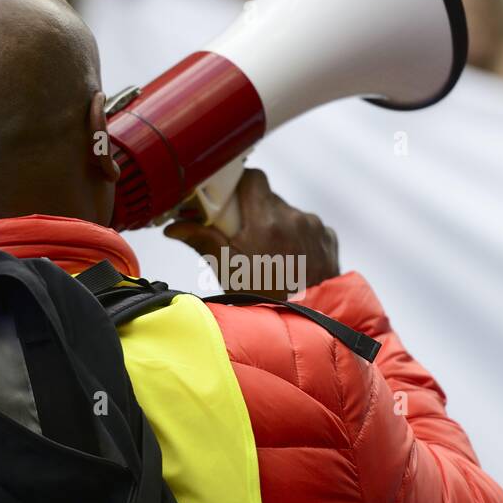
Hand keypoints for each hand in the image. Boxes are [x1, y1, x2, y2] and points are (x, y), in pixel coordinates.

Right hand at [163, 168, 339, 299]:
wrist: (306, 323)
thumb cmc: (264, 299)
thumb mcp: (228, 270)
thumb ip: (202, 241)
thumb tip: (173, 227)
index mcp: (266, 222)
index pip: (252, 178)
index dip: (239, 184)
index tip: (229, 200)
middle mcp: (293, 219)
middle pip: (269, 197)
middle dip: (254, 210)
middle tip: (243, 233)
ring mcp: (315, 227)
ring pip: (288, 213)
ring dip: (277, 225)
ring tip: (269, 254)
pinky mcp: (328, 238)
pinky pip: (308, 227)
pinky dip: (298, 237)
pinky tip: (291, 260)